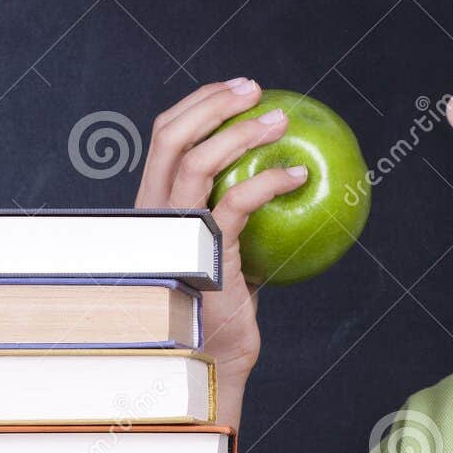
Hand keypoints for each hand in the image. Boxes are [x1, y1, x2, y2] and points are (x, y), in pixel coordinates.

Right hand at [135, 78, 304, 412]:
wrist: (216, 363)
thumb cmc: (225, 313)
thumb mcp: (228, 253)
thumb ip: (236, 217)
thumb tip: (280, 174)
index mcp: (155, 208)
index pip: (164, 139)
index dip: (197, 105)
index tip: (238, 90)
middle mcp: (152, 216)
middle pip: (169, 137)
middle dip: (213, 102)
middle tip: (257, 89)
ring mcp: (173, 235)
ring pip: (198, 161)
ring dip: (243, 132)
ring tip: (282, 122)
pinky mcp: (203, 255)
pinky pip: (237, 203)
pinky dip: (270, 181)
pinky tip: (299, 175)